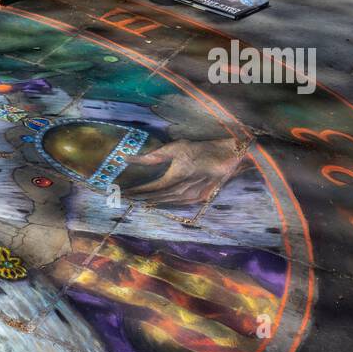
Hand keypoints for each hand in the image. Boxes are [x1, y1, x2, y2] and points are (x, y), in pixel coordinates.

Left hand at [126, 137, 245, 206]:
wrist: (229, 155)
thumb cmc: (201, 149)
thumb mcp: (175, 147)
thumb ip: (152, 156)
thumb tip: (128, 158)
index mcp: (175, 177)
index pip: (150, 188)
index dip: (136, 192)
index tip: (123, 193)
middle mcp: (183, 190)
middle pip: (157, 198)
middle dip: (140, 198)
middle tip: (126, 198)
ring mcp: (193, 197)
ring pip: (167, 203)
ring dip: (152, 202)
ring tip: (138, 201)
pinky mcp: (200, 198)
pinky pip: (178, 204)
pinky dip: (167, 204)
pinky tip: (158, 203)